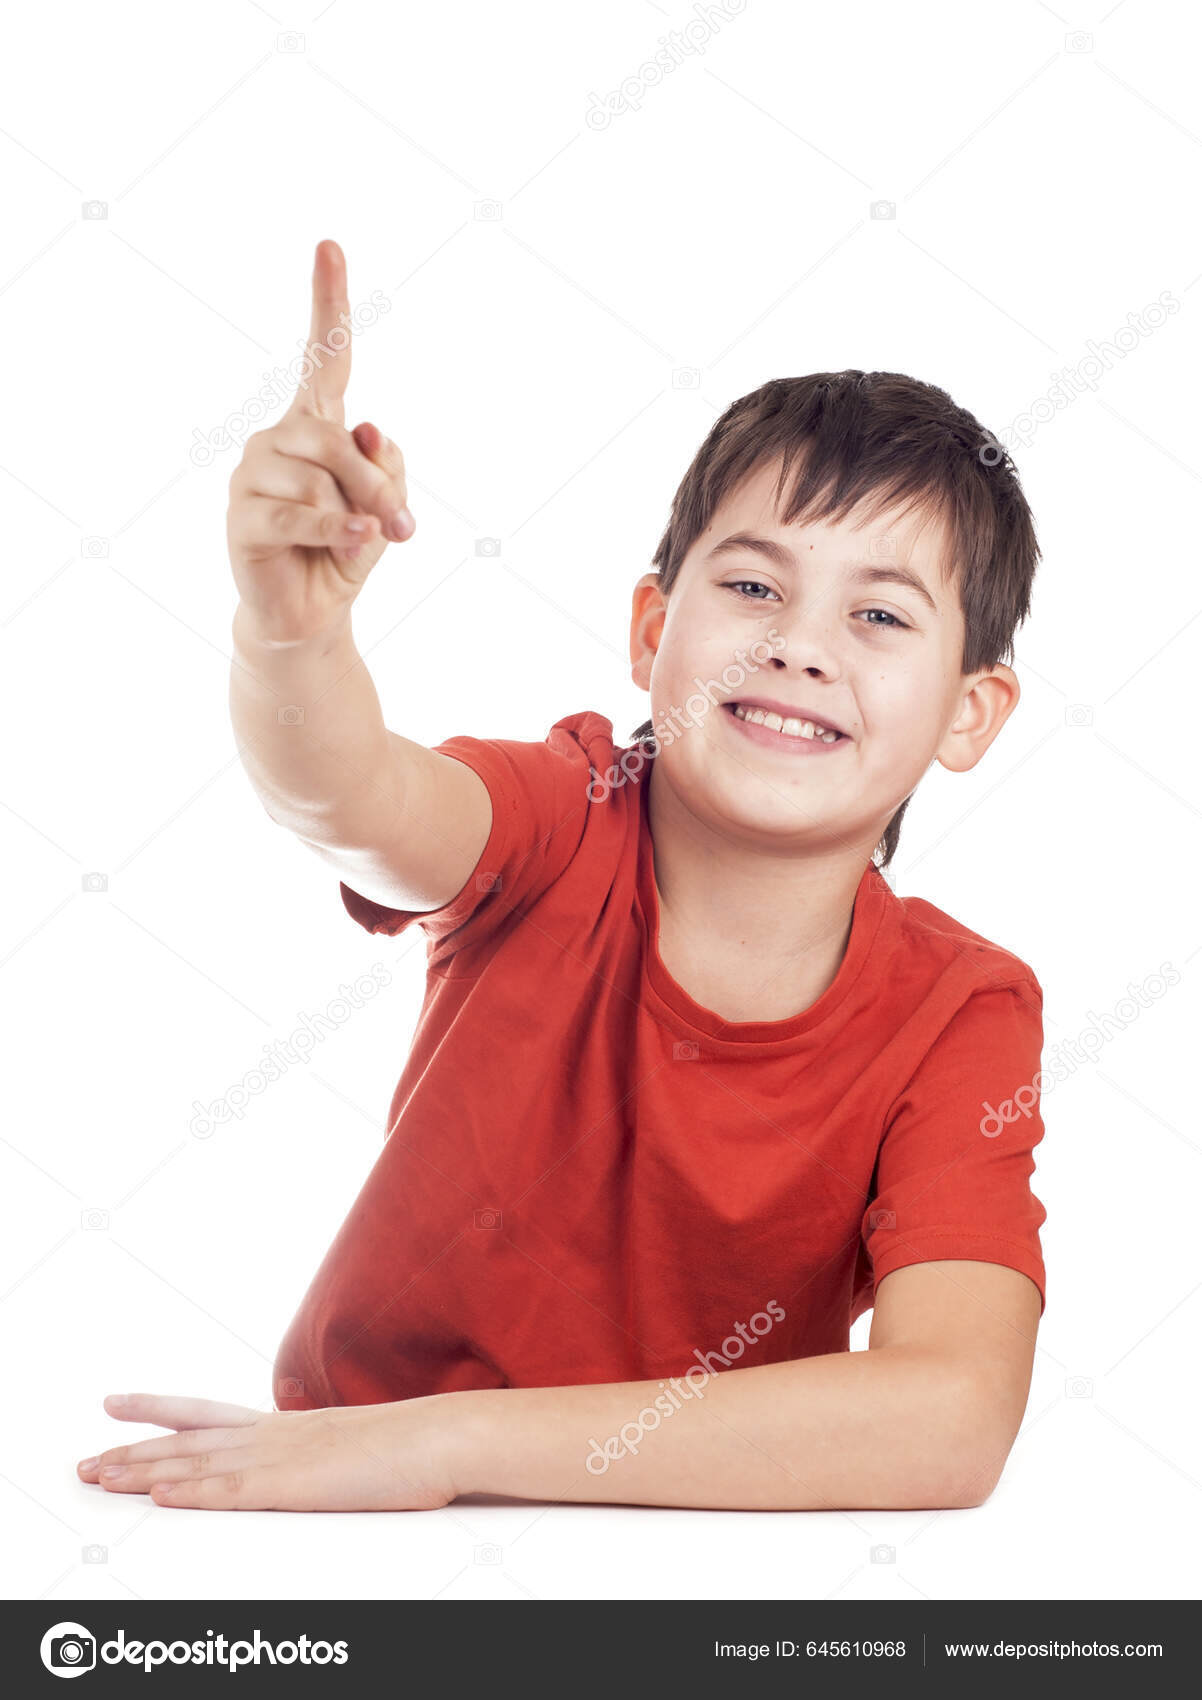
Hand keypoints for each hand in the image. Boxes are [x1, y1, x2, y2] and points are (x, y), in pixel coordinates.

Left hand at [75, 1391, 464, 1511]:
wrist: (442, 1436)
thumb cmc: (412, 1446)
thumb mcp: (354, 1445)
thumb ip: (321, 1452)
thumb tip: (313, 1463)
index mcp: (288, 1425)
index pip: (208, 1411)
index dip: (160, 1409)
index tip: (119, 1404)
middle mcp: (274, 1435)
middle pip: (188, 1442)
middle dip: (131, 1452)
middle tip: (85, 1460)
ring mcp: (282, 1459)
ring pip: (196, 1466)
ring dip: (142, 1474)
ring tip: (98, 1477)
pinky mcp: (294, 1487)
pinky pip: (231, 1493)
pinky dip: (190, 1495)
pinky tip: (158, 1497)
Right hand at [226, 238, 414, 645]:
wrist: (308, 614)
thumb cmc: (345, 551)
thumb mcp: (385, 505)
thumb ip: (386, 466)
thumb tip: (368, 433)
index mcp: (314, 426)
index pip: (324, 358)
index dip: (327, 304)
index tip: (330, 246)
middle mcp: (276, 440)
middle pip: (335, 439)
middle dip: (377, 484)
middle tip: (401, 525)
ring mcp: (252, 475)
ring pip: (319, 479)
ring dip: (357, 515)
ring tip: (360, 542)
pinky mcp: (241, 518)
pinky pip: (297, 515)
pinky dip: (334, 530)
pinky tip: (351, 539)